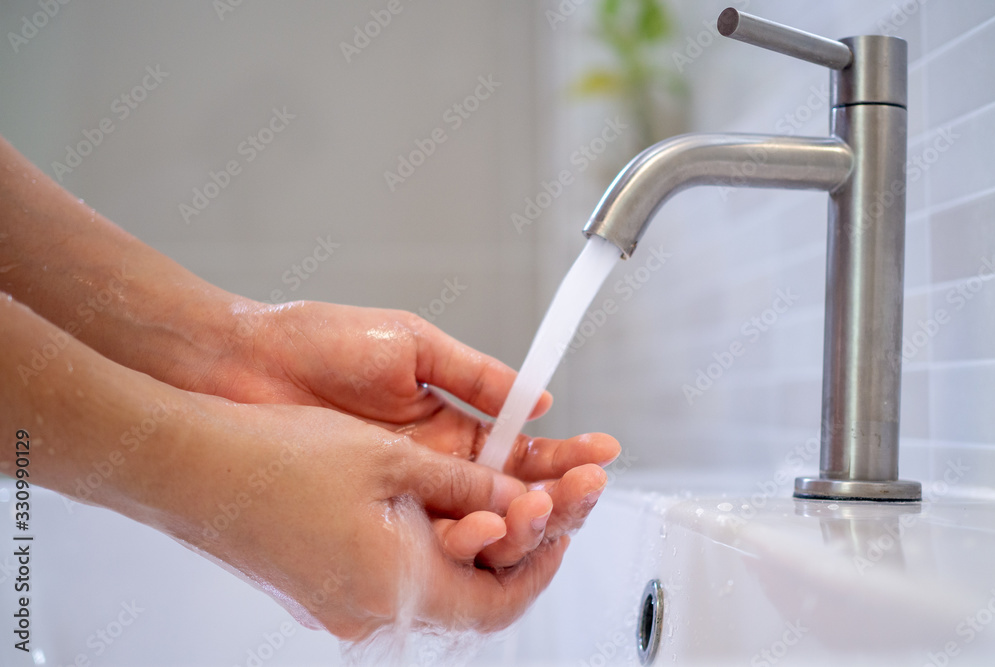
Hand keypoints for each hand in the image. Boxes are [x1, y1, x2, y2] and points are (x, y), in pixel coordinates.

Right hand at [170, 397, 568, 639]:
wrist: (186, 469)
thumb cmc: (275, 459)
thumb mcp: (392, 458)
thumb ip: (467, 482)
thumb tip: (517, 494)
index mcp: (397, 588)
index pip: (499, 604)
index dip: (541, 566)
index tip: (560, 527)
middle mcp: (370, 614)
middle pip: (467, 600)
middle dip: (511, 551)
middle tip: (535, 505)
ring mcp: (340, 608)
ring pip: (430, 587)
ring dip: (468, 547)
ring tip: (489, 495)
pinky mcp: (319, 591)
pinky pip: (391, 579)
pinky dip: (423, 548)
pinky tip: (429, 504)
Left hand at [201, 301, 620, 562]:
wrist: (241, 364)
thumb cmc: (318, 342)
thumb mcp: (413, 346)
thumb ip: (476, 376)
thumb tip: (539, 399)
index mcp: (449, 424)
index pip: (521, 450)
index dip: (563, 454)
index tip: (601, 452)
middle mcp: (434, 468)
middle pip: (511, 495)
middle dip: (556, 493)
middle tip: (589, 489)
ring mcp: (405, 495)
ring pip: (477, 524)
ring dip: (520, 519)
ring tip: (551, 508)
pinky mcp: (371, 517)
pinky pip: (428, 537)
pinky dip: (464, 536)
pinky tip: (493, 529)